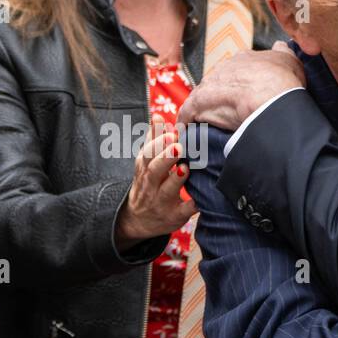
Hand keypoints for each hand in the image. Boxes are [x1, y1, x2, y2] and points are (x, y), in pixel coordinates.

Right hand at [115, 116, 196, 250]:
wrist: (138, 220)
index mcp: (144, 169)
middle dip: (166, 157)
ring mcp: (161, 203)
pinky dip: (191, 206)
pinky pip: (183, 212)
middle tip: (178, 145)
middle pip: (154, 170)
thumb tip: (158, 116)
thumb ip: (153, 140)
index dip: (158, 143)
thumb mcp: (145, 163)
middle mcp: (150, 185)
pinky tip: (199, 199)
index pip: (147, 154)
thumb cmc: (147, 184)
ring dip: (176, 179)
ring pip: (167, 191)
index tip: (171, 133)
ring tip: (185, 168)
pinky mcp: (174, 217)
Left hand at [178, 42, 304, 129]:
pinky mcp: (198, 102)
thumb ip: (283, 53)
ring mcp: (210, 83)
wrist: (272, 98)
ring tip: (206, 123)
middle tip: (228, 112)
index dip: (241, 82)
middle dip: (221, 95)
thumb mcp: (290, 60)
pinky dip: (186, 120)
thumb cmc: (284, 81)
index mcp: (245, 58)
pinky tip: (187, 129)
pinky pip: (188, 111)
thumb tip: (279, 45)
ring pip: (202, 95)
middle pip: (219, 82)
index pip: (238, 68)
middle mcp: (225, 67)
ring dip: (203, 108)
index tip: (244, 93)